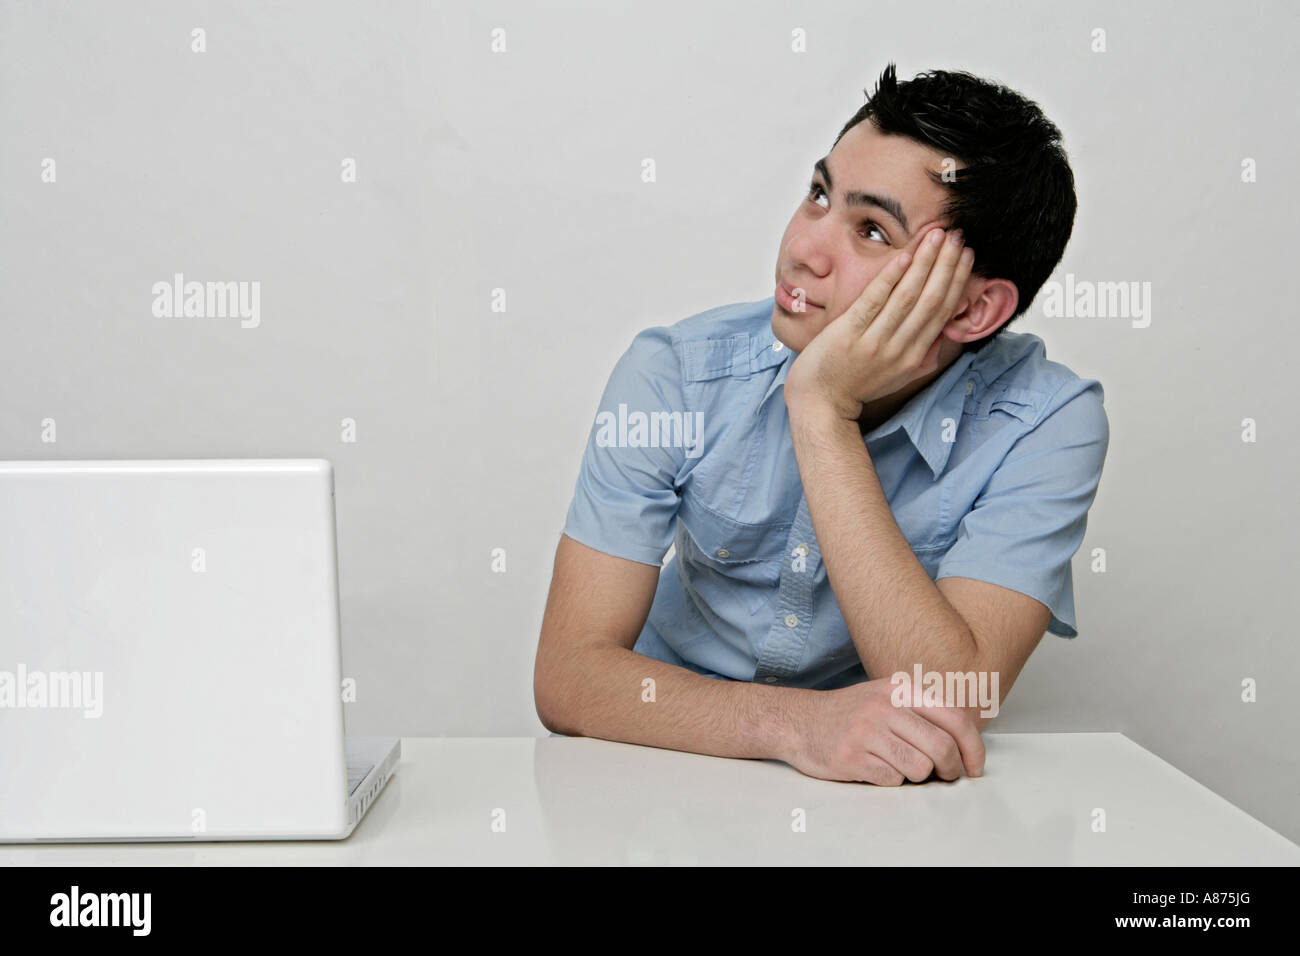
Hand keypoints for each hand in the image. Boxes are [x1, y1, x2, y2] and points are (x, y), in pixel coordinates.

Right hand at [781, 676, 985, 784]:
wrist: (801, 721)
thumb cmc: (853, 714)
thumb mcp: (887, 697)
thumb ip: (923, 712)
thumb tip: (964, 748)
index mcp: (900, 688)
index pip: (954, 718)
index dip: (973, 748)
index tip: (975, 768)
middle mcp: (885, 706)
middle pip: (941, 748)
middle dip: (949, 769)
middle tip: (944, 775)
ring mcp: (867, 731)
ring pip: (919, 768)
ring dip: (917, 776)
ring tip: (900, 766)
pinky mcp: (852, 756)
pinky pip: (892, 780)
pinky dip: (890, 780)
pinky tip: (875, 767)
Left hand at [784, 226, 974, 421]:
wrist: (821, 403)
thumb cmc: (856, 386)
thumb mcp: (896, 376)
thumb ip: (920, 357)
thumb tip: (941, 337)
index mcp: (914, 356)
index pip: (942, 311)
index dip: (956, 281)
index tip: (965, 254)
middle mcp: (898, 349)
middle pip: (931, 299)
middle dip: (946, 264)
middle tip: (957, 234)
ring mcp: (873, 342)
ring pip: (907, 296)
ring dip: (925, 262)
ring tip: (936, 234)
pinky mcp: (848, 334)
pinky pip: (874, 301)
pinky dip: (890, 278)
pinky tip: (904, 256)